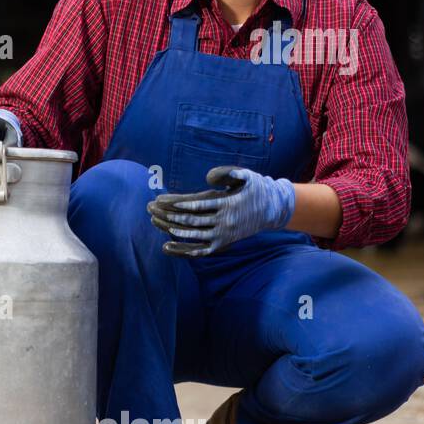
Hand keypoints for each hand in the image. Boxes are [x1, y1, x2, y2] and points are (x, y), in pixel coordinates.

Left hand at [146, 166, 295, 256]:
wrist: (272, 209)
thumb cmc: (255, 188)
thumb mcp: (246, 175)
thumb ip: (227, 172)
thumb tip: (207, 177)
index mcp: (228, 204)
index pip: (199, 205)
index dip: (179, 204)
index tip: (161, 200)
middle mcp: (225, 222)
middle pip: (192, 221)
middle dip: (170, 216)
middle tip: (151, 210)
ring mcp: (224, 235)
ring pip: (194, 236)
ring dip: (174, 230)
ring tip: (157, 223)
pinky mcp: (223, 244)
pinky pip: (201, 250)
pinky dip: (184, 250)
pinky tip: (168, 246)